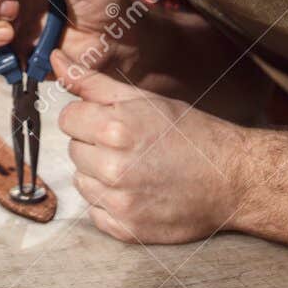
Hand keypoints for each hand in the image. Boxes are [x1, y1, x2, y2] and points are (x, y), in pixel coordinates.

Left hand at [53, 50, 249, 243]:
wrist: (232, 179)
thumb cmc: (191, 135)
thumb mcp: (145, 100)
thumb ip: (93, 82)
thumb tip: (55, 59)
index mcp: (116, 128)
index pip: (68, 118)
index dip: (89, 117)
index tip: (111, 122)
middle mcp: (114, 167)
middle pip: (73, 149)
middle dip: (95, 145)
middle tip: (131, 146)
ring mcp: (119, 201)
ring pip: (81, 181)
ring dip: (99, 175)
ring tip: (135, 169)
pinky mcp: (125, 229)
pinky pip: (95, 211)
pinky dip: (109, 202)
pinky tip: (136, 191)